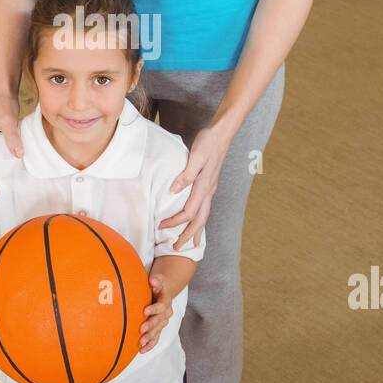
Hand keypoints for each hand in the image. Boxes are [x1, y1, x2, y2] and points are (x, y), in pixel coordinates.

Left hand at [138, 273, 173, 352]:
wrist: (164, 292)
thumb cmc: (157, 286)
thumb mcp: (158, 280)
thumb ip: (156, 280)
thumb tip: (152, 280)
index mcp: (166, 301)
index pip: (162, 306)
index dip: (154, 309)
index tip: (145, 311)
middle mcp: (166, 313)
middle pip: (159, 321)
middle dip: (150, 326)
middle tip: (141, 329)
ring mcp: (163, 321)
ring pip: (157, 331)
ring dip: (150, 337)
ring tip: (141, 342)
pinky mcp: (159, 328)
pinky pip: (156, 338)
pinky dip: (150, 345)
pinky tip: (142, 350)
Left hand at [158, 124, 229, 250]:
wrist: (221, 135)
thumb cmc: (208, 143)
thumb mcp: (195, 156)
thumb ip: (185, 174)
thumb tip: (174, 190)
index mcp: (204, 186)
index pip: (188, 212)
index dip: (174, 222)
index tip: (161, 226)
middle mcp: (209, 191)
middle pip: (199, 220)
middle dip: (187, 235)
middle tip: (175, 248)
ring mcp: (210, 189)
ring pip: (203, 216)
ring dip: (195, 231)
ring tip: (190, 243)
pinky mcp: (209, 185)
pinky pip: (204, 208)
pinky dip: (199, 219)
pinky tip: (196, 221)